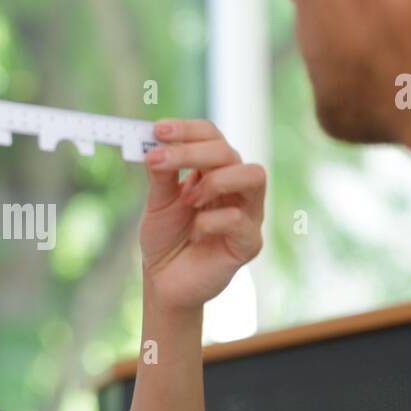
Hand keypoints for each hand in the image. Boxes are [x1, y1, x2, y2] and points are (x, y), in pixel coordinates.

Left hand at [138, 118, 265, 312]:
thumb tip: (156, 143)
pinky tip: (196, 231)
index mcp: (215, 171)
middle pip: (229, 152)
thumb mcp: (157, 202)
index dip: (187, 129)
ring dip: (215, 180)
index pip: (212, 137)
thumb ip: (161, 173)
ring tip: (187, 199)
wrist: (164, 281)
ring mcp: (247, 214)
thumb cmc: (166, 238)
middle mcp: (236, 187)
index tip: (158, 129)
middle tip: (159, 159)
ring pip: (253, 175)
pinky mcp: (249, 242)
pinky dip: (212, 220)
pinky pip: (241, 219)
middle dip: (192, 152)